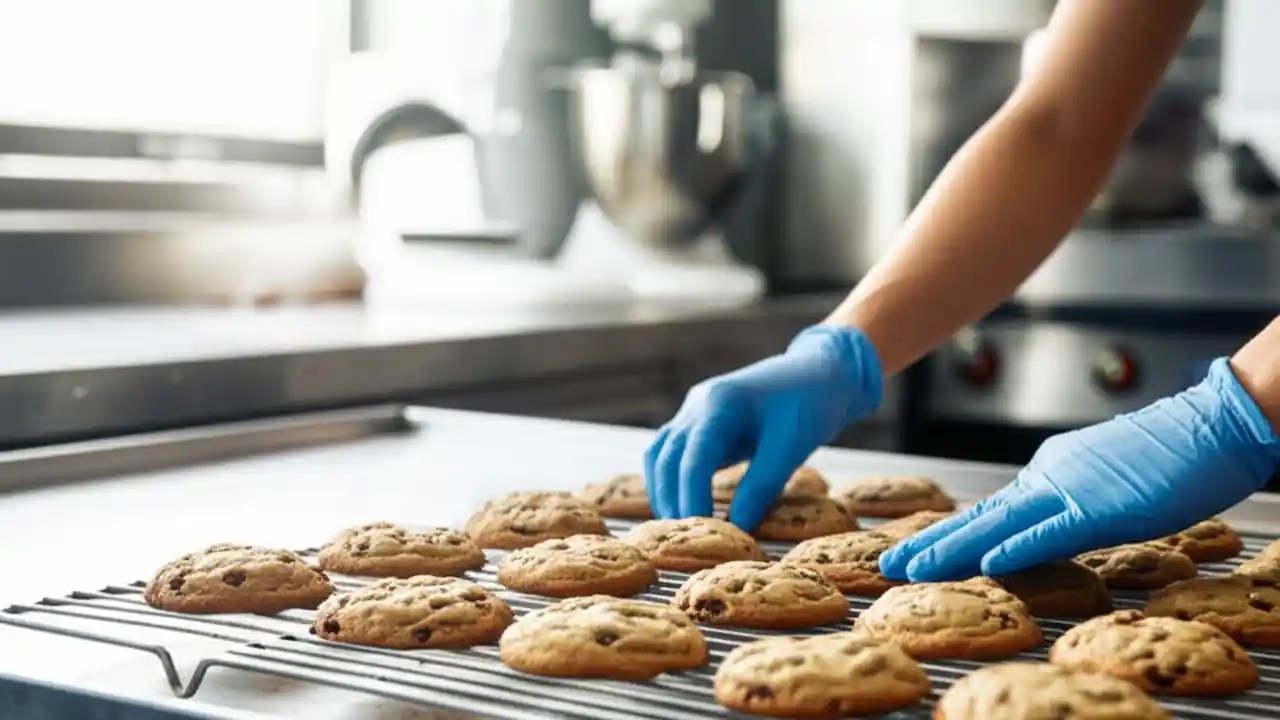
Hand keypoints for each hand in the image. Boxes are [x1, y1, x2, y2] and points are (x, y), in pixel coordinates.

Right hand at [644, 325, 882, 528]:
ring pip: (661, 453)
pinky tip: (683, 501)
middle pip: (667, 457)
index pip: (694, 458)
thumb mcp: (792, 446)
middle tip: (686, 534)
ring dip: (664, 488)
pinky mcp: (700, 421)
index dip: (692, 496)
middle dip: (672, 497)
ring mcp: (695, 410)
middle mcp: (698, 404)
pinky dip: (672, 477)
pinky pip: (673, 451)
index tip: (702, 529)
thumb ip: (762, 485)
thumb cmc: (810, 403)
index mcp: (720, 403)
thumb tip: (738, 526)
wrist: (819, 373)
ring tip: (679, 524)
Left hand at [880, 358, 1279, 581]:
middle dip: (929, 547)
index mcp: (1047, 477)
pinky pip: (1054, 531)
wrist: (1212, 424)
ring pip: (999, 525)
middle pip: (977, 520)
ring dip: (952, 550)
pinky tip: (989, 563)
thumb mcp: (1103, 486)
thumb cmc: (1168, 456)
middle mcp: (1047, 480)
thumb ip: (1066, 508)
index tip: (911, 556)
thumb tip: (1037, 532)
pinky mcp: (1103, 506)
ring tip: (910, 570)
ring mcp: (1072, 491)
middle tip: (885, 567)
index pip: (987, 515)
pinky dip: (1020, 547)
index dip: (946, 538)